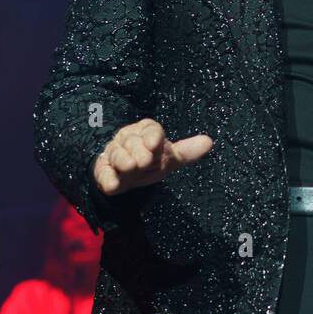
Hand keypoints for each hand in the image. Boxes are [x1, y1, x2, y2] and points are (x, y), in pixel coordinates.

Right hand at [92, 118, 213, 196]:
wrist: (128, 177)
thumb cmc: (152, 162)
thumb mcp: (171, 158)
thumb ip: (188, 151)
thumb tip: (209, 142)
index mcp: (146, 132)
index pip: (149, 129)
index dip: (152, 136)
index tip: (155, 145)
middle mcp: (128, 140)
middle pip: (132, 141)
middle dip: (138, 150)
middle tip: (144, 161)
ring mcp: (114, 154)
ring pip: (116, 154)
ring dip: (123, 160)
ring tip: (131, 167)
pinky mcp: (103, 170)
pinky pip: (103, 172)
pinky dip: (107, 178)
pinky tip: (113, 184)